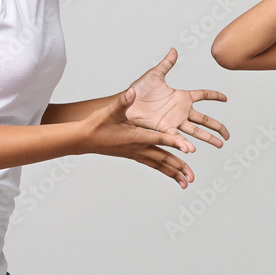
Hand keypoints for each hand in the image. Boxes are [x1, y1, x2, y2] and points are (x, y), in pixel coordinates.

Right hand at [81, 88, 195, 187]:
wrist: (83, 139)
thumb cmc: (97, 124)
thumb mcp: (111, 111)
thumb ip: (124, 101)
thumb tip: (132, 91)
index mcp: (136, 137)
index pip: (159, 140)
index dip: (175, 143)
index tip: (189, 149)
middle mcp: (138, 148)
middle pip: (163, 159)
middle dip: (178, 167)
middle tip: (191, 178)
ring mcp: (136, 153)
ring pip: (159, 165)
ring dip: (173, 173)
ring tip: (187, 182)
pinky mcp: (133, 155)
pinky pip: (152, 164)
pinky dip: (163, 169)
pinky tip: (171, 174)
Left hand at [125, 48, 229, 149]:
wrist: (126, 104)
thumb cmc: (138, 90)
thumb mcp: (155, 74)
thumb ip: (167, 64)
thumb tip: (174, 50)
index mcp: (181, 96)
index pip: (203, 95)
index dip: (214, 96)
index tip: (226, 98)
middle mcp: (181, 111)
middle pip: (205, 119)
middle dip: (217, 127)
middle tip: (227, 135)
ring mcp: (174, 121)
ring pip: (196, 131)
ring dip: (208, 138)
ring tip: (220, 145)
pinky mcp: (164, 129)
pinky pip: (177, 137)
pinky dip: (184, 143)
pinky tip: (192, 149)